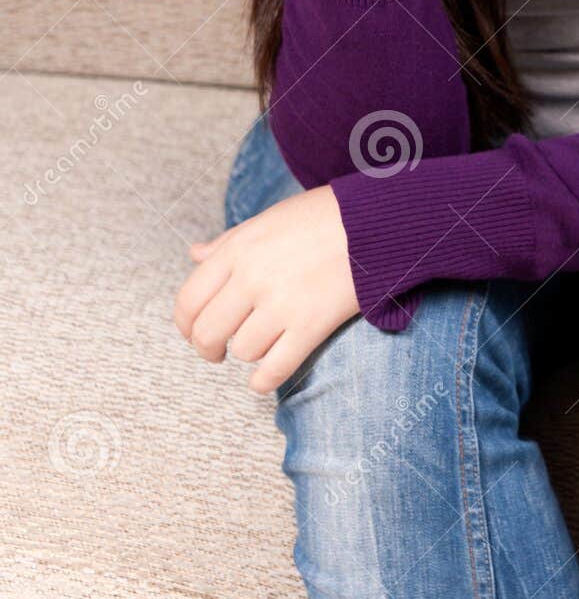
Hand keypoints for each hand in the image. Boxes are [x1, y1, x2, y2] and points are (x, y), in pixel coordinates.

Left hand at [174, 185, 359, 394]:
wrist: (373, 221)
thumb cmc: (319, 217)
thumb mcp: (266, 220)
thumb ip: (227, 242)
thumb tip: (194, 254)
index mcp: (237, 250)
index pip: (189, 300)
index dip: (185, 325)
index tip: (194, 333)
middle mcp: (252, 278)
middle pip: (208, 332)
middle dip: (207, 349)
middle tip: (216, 352)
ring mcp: (281, 303)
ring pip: (243, 350)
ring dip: (247, 354)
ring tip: (260, 345)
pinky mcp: (311, 325)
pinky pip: (274, 369)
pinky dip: (262, 382)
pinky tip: (262, 379)